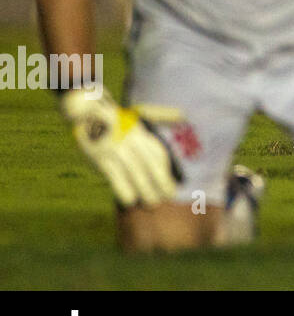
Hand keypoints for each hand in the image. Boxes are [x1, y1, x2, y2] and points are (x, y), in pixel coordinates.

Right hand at [61, 88, 183, 206]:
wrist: (88, 112)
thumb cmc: (118, 118)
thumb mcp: (142, 112)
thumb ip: (163, 115)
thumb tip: (185, 116)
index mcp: (142, 132)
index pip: (158, 154)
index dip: (167, 171)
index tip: (173, 186)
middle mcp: (132, 140)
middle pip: (150, 164)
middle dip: (160, 182)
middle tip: (166, 198)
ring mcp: (116, 149)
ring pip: (134, 171)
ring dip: (144, 189)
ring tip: (151, 203)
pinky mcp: (101, 157)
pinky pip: (114, 175)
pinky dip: (122, 188)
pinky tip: (130, 200)